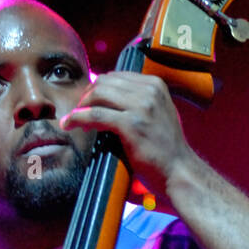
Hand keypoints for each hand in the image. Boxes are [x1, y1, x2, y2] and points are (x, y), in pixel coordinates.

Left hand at [59, 71, 194, 207]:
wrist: (179, 172)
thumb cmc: (167, 149)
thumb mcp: (159, 114)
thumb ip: (141, 102)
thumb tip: (113, 97)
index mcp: (155, 85)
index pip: (116, 76)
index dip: (97, 88)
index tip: (88, 103)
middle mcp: (150, 91)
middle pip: (104, 82)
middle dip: (86, 95)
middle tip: (78, 111)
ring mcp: (141, 107)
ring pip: (98, 94)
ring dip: (80, 106)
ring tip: (73, 120)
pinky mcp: (131, 125)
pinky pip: (95, 115)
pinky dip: (78, 118)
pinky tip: (69, 125)